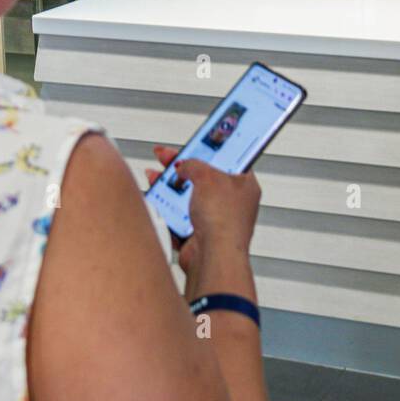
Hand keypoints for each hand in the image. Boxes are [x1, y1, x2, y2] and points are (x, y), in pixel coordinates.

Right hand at [145, 145, 260, 291]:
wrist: (212, 257)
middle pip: (203, 178)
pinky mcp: (197, 235)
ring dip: (170, 187)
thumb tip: (184, 165)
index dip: (209, 150)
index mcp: (244, 184)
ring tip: (154, 176)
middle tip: (164, 157)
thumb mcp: (208, 176)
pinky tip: (156, 199)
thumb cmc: (224, 221)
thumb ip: (194, 164)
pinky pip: (178, 217)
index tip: (195, 144)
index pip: (227, 159)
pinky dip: (166, 209)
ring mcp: (214, 219)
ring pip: (187, 197)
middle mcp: (231, 202)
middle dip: (181, 168)